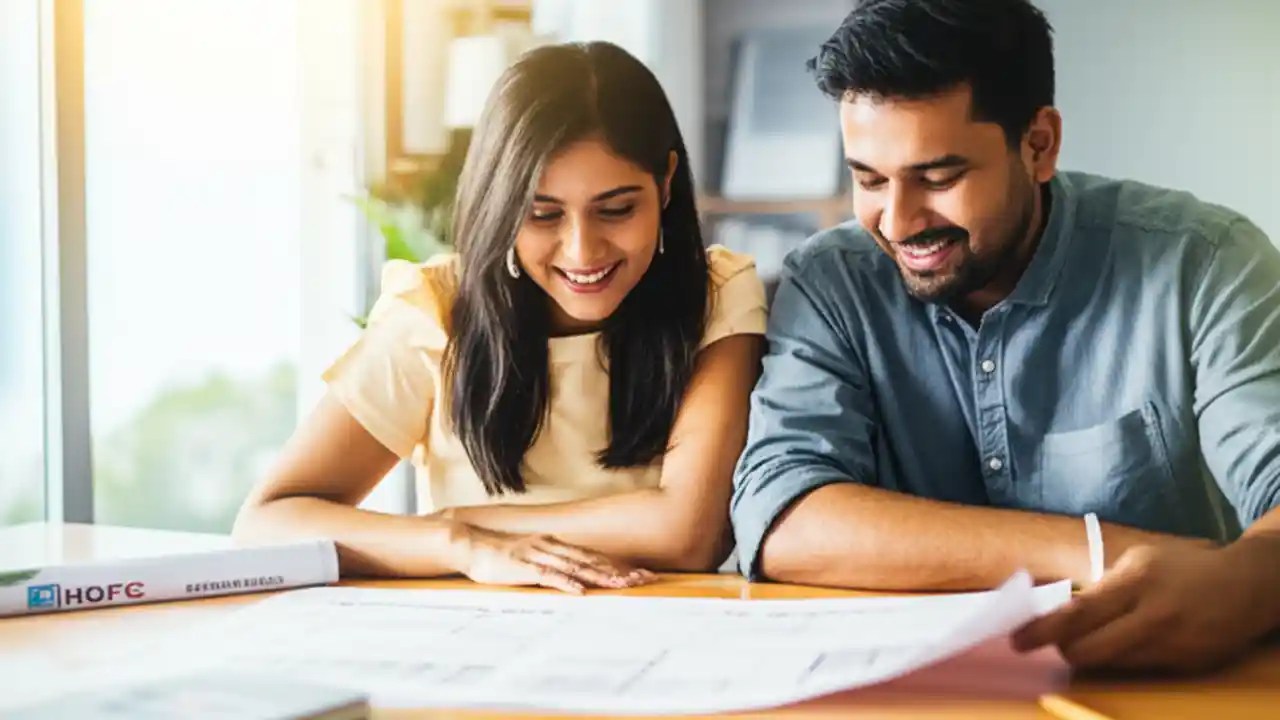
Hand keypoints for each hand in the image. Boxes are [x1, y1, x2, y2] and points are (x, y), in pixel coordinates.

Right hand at [453, 525, 655, 593]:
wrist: (469, 544)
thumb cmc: (498, 556)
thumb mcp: (529, 559)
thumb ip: (549, 565)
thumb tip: (569, 577)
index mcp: (555, 546)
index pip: (593, 557)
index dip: (617, 565)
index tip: (640, 574)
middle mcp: (552, 547)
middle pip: (592, 561)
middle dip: (620, 570)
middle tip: (644, 579)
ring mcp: (539, 556)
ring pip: (577, 567)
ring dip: (601, 576)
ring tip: (622, 585)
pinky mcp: (524, 567)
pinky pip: (549, 576)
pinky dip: (566, 582)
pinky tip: (580, 590)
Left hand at [1012, 539, 1277, 672]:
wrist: (1247, 586)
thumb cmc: (1183, 567)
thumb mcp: (1139, 561)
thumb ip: (1103, 587)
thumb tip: (1060, 611)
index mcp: (1135, 581)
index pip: (1077, 613)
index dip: (1042, 630)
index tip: (1017, 639)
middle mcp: (1151, 615)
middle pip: (1088, 650)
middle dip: (1063, 649)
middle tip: (1054, 642)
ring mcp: (1169, 644)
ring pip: (1109, 664)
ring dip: (1092, 655)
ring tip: (1093, 638)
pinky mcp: (1184, 665)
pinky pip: (1137, 669)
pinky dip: (1122, 660)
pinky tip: (1129, 642)